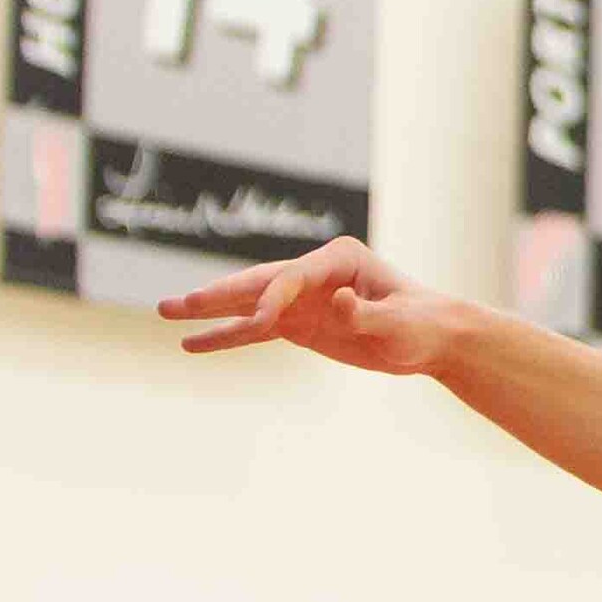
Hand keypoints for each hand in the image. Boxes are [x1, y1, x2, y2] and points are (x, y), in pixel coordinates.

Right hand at [160, 237, 447, 375]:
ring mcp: (302, 299)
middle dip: (219, 294)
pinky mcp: (298, 324)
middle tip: (178, 302)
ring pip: (248, 304)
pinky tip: (192, 343)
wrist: (435, 337)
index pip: (292, 277)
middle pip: (258, 283)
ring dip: (210, 311)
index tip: (261, 324)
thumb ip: (366, 313)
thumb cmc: (423, 324)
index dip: (273, 299)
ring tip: (166, 311)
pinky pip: (254, 331)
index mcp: (339, 258)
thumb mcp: (400, 322)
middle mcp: (314, 273)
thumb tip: (337, 301)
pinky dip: (226, 336)